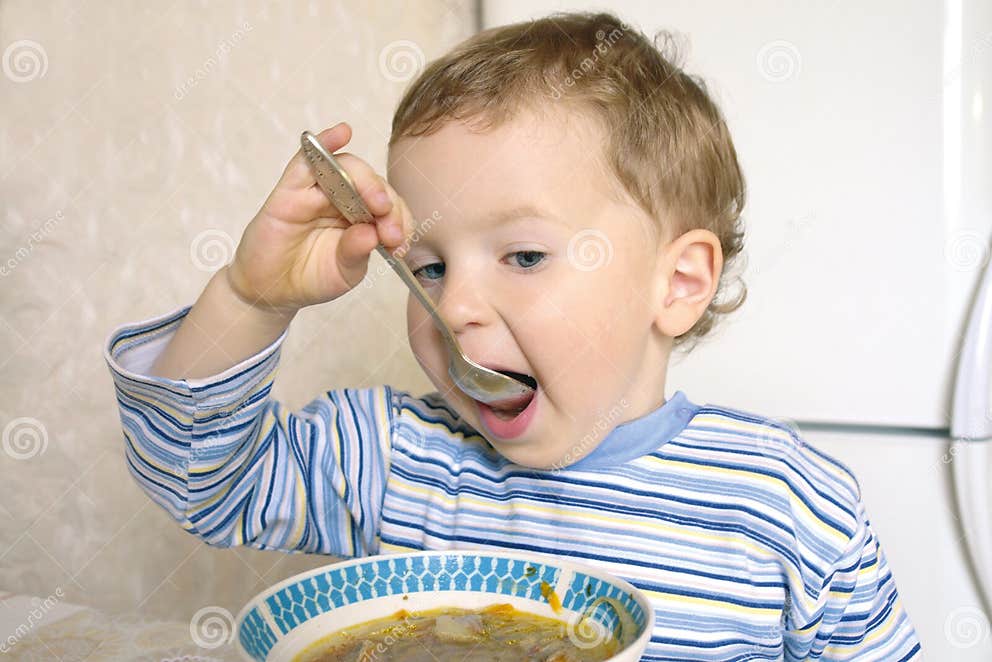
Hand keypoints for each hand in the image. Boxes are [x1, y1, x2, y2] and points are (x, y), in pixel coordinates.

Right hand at [226, 122, 411, 312]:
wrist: (272, 290)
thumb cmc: (311, 277)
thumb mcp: (344, 273)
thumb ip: (357, 252)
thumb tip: (372, 234)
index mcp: (363, 217)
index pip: (390, 206)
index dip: (400, 220)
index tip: (399, 244)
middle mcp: (343, 199)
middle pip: (370, 183)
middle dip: (387, 202)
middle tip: (390, 229)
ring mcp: (316, 192)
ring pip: (344, 168)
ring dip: (366, 181)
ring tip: (378, 204)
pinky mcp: (290, 190)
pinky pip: (306, 160)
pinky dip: (324, 142)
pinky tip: (341, 133)